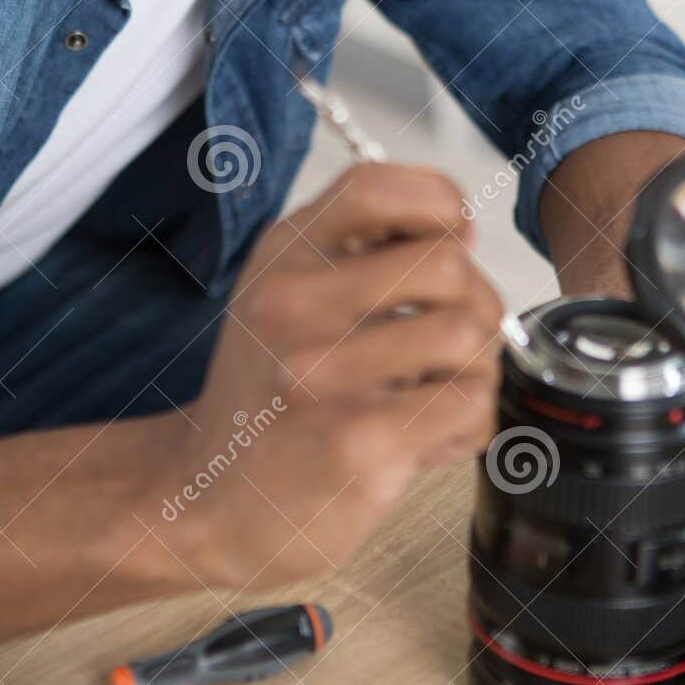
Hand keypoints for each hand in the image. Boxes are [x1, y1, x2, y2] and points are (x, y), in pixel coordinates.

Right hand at [155, 162, 502, 590]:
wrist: (205, 499)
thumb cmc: (266, 393)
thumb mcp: (289, 295)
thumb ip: (367, 252)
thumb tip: (463, 233)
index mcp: (284, 254)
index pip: (378, 185)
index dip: (439, 206)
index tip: (447, 244)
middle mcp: (294, 304)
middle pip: (447, 264)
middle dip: (478, 302)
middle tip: (455, 341)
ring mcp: (322, 375)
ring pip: (470, 335)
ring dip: (478, 369)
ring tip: (440, 392)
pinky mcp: (357, 443)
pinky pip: (469, 405)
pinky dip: (468, 425)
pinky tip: (429, 438)